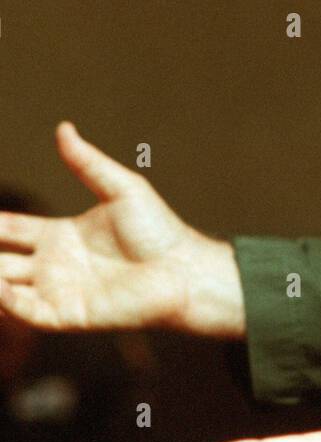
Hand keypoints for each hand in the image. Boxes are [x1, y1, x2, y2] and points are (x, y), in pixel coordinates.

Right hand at [0, 122, 244, 336]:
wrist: (181, 268)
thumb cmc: (157, 230)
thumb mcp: (119, 188)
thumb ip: (86, 163)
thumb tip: (63, 127)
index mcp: (60, 235)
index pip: (11, 229)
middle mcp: (52, 265)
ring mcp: (58, 291)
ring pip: (5, 287)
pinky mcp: (68, 314)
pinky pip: (27, 310)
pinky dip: (6, 300)